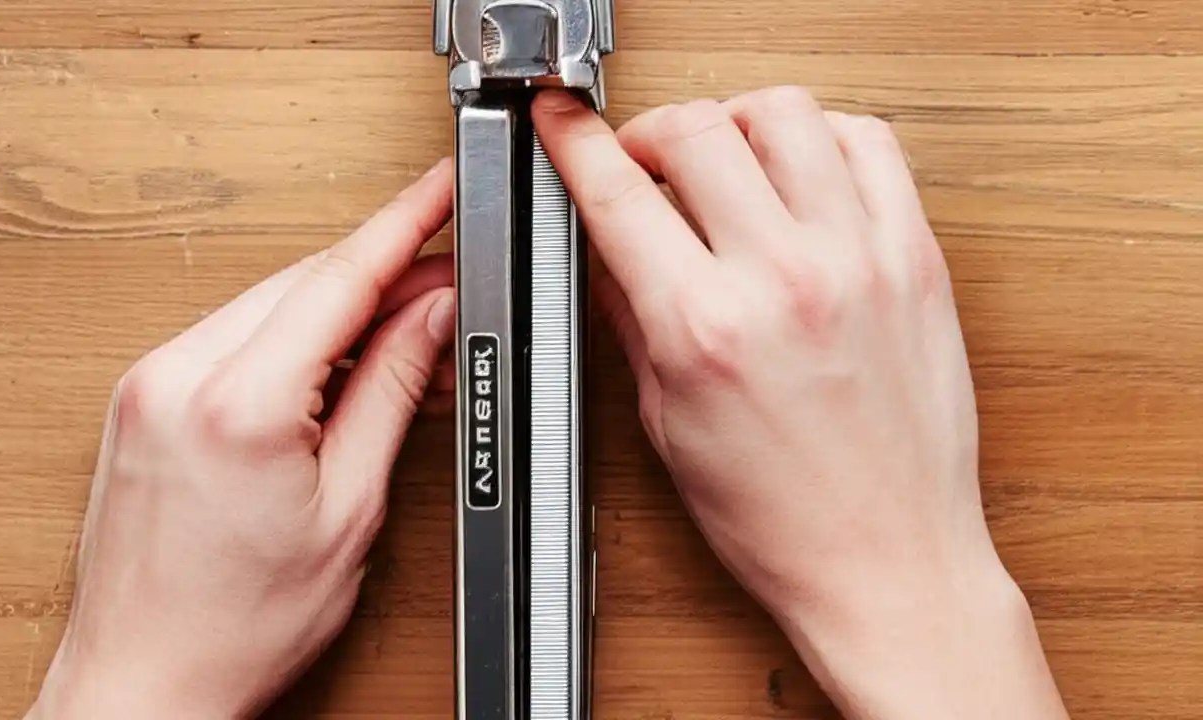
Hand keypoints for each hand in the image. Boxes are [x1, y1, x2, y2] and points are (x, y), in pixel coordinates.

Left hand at [27, 160, 456, 719]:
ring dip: (338, 306)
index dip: (404, 224)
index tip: (441, 190)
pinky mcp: (140, 396)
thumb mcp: (349, 506)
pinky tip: (335, 356)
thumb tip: (430, 316)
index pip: (339, 279)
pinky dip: (290, 334)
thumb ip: (392, 390)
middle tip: (449, 282)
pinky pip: (230, 333)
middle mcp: (176, 376)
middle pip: (303, 282)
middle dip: (383, 272)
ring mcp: (148, 383)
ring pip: (267, 302)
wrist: (147, 679)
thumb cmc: (238, 624)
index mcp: (236, 404)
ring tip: (404, 333)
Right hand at [534, 89, 1068, 718]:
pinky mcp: (915, 259)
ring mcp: (859, 260)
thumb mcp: (668, 424)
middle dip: (650, 130)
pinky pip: (871, 144)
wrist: (888, 560)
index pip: (618, 191)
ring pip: (785, 111)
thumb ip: (631, 318)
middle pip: (695, 127)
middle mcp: (784, 280)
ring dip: (735, 120)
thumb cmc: (783, 519)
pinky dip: (822, 136)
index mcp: (705, 328)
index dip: (574, 140)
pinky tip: (801, 171)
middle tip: (645, 159)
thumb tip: (609, 248)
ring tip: (726, 159)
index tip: (563, 122)